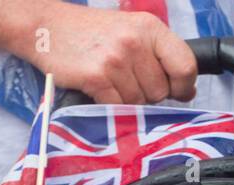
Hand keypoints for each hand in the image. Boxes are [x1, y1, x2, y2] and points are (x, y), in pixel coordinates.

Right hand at [22, 4, 195, 103]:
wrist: (47, 28)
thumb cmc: (91, 33)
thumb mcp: (131, 30)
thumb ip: (159, 56)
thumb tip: (187, 90)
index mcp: (149, 27)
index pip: (185, 65)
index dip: (184, 86)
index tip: (178, 92)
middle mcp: (135, 41)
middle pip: (161, 91)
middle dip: (148, 94)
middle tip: (127, 81)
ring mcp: (116, 59)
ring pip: (138, 103)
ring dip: (126, 101)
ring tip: (110, 82)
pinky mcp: (97, 77)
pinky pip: (117, 107)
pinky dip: (109, 105)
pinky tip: (99, 90)